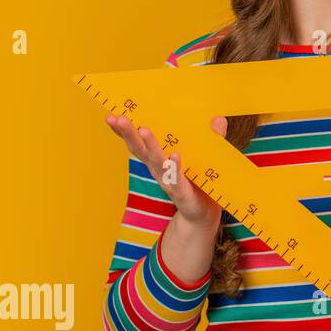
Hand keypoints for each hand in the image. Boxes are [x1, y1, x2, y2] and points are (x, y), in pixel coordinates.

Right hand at [105, 113, 229, 234]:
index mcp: (158, 160)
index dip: (124, 132)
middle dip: (129, 134)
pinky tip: (174, 155)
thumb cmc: (198, 182)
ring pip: (157, 162)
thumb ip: (211, 138)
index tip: (111, 116)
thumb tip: (219, 119)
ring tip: (143, 129)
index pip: (139, 144)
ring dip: (150, 145)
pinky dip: (175, 167)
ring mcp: (169, 181)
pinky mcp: (182, 192)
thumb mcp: (205, 157)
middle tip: (117, 119)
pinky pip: (177, 178)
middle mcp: (159, 170)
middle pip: (141, 150)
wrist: (202, 213)